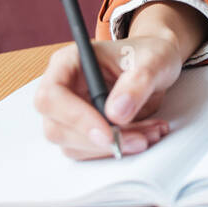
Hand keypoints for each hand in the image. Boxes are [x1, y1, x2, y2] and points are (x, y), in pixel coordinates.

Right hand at [34, 35, 180, 159]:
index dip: (76, 118)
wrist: (156, 66)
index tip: (108, 133)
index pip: (51, 96)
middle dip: (99, 141)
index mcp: (68, 62)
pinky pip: (91, 151)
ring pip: (75, 145)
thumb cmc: (149, 55)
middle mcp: (63, 89)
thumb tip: (115, 113)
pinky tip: (145, 135)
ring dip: (113, 147)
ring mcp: (69, 113)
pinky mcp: (83, 131)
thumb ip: (137, 83)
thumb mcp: (152, 61)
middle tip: (139, 138)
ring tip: (151, 133)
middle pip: (57, 128)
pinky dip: (118, 149)